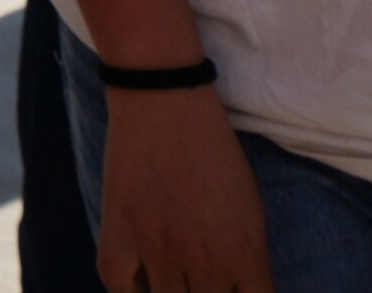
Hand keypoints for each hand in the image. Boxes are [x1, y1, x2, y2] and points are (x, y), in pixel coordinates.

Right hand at [95, 82, 275, 292]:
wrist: (165, 99)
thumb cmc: (216, 150)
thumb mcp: (252, 209)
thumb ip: (250, 259)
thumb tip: (243, 290)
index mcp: (245, 252)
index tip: (237, 289)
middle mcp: (204, 258)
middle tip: (202, 278)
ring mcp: (157, 247)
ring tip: (176, 280)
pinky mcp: (119, 233)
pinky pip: (120, 287)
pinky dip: (130, 289)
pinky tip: (141, 278)